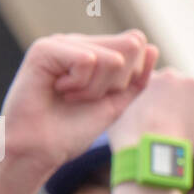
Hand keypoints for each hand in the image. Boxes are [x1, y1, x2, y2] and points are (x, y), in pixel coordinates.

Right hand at [0, 31, 158, 193]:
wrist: (39, 150)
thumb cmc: (72, 130)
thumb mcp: (116, 103)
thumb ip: (137, 79)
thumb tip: (153, 47)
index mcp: (96, 52)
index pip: (137, 49)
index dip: (127, 81)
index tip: (99, 99)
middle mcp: (80, 43)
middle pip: (128, 51)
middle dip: (113, 85)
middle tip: (83, 99)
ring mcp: (62, 43)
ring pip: (111, 58)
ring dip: (95, 88)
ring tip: (70, 97)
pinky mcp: (45, 48)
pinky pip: (87, 59)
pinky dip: (79, 84)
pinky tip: (58, 90)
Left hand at [107, 68, 193, 155]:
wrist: (148, 149)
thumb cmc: (184, 142)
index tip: (190, 133)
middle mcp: (172, 75)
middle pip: (179, 93)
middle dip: (178, 106)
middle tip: (173, 131)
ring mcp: (148, 82)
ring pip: (159, 95)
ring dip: (160, 106)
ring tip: (157, 131)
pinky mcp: (129, 93)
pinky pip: (141, 101)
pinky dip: (143, 111)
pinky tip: (144, 128)